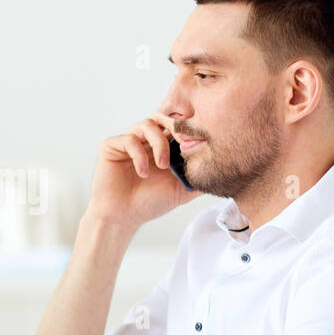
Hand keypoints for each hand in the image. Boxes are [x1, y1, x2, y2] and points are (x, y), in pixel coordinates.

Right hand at [87, 113, 200, 228]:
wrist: (123, 217)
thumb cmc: (148, 203)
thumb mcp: (181, 190)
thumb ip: (198, 179)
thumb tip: (222, 174)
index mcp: (159, 146)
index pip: (173, 126)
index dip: (185, 128)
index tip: (197, 140)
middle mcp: (143, 141)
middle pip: (160, 117)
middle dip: (174, 126)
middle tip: (183, 142)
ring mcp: (127, 142)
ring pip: (146, 125)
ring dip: (159, 144)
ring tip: (163, 165)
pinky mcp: (111, 146)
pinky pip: (128, 139)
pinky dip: (140, 155)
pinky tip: (144, 173)